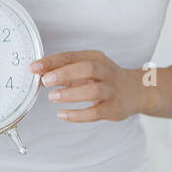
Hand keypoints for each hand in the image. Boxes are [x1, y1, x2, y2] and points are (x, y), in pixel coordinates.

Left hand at [29, 49, 144, 122]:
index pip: (72, 56)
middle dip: (64, 73)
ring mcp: (111, 90)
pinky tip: (63, 115)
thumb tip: (39, 72)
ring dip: (71, 94)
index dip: (52, 61)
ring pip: (92, 90)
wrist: (137, 91)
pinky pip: (96, 112)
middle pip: (86, 68)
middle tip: (45, 81)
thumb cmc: (106, 79)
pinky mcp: (114, 108)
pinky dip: (78, 115)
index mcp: (96, 58)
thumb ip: (65, 70)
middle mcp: (106, 72)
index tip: (35, 67)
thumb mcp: (88, 69)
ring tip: (53, 97)